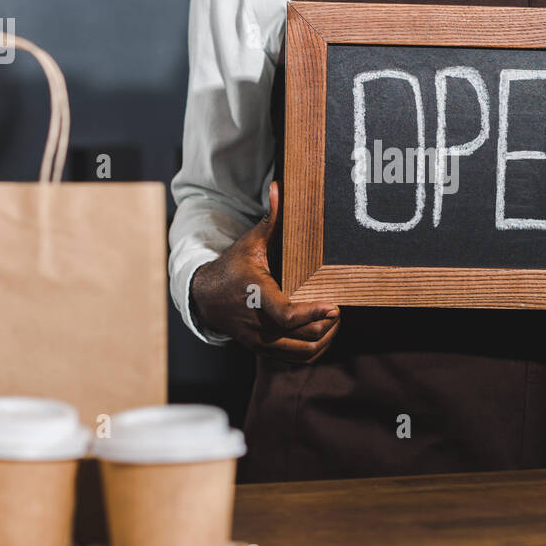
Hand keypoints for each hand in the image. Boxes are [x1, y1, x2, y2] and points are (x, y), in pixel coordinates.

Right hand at [190, 181, 340, 362]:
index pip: (287, 315)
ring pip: (304, 352)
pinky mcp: (264, 351)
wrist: (206, 298)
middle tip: (339, 307)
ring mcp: (261, 342)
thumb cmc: (233, 268)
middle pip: (304, 336)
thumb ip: (271, 220)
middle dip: (328, 324)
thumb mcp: (250, 243)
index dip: (312, 313)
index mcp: (257, 296)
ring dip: (325, 338)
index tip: (334, 306)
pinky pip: (297, 359)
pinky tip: (322, 332)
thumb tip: (280, 187)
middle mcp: (259, 324)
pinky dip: (314, 349)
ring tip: (333, 320)